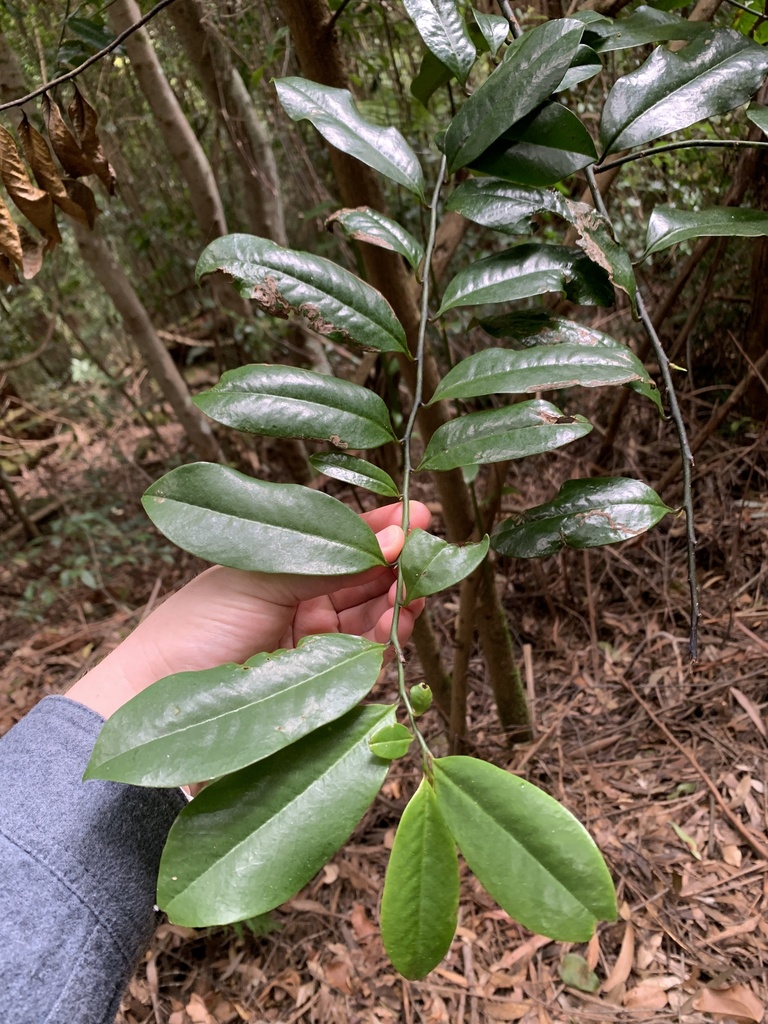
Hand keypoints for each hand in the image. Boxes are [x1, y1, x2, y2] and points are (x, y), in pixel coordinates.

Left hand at [66, 501, 430, 718]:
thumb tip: (393, 535)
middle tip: (428, 549)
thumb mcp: (259, 576)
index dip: (378, 531)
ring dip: (397, 600)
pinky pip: (365, 659)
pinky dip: (387, 637)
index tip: (416, 514)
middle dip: (397, 564)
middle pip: (362, 581)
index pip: (339, 545)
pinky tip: (400, 616)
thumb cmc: (194, 627)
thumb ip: (328, 560)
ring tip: (417, 584)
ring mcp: (311, 649)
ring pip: (369, 620)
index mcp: (279, 572)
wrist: (153, 704)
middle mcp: (297, 607)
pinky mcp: (321, 691)